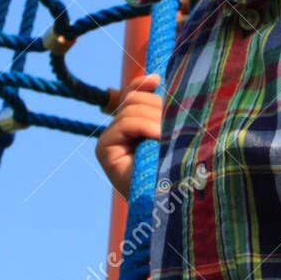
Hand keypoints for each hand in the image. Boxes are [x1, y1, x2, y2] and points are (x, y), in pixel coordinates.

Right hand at [94, 72, 161, 199]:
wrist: (170, 203)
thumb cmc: (177, 169)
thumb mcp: (171, 131)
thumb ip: (160, 108)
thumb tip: (154, 76)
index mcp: (132, 127)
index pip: (133, 94)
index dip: (143, 84)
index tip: (158, 80)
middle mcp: (116, 132)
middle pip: (135, 99)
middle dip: (157, 109)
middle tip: (172, 130)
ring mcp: (107, 140)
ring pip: (132, 108)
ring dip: (155, 120)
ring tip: (168, 140)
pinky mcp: (103, 150)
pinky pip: (126, 123)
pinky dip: (146, 127)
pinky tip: (159, 139)